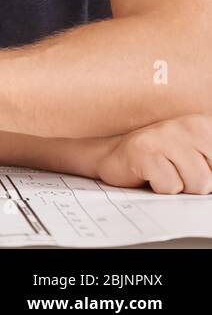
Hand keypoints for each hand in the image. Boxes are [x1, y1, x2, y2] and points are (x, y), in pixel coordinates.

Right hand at [94, 114, 211, 193]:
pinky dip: (160, 187)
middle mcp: (190, 126)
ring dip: (179, 187)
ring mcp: (167, 135)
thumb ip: (211, 167)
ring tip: (164, 172)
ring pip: (198, 184)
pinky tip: (149, 173)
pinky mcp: (145, 151)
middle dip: (196, 184)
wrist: (112, 153)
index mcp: (206, 127)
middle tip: (176, 171)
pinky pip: (170, 187)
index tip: (192, 168)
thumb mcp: (198, 160)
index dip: (208, 176)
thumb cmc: (159, 160)